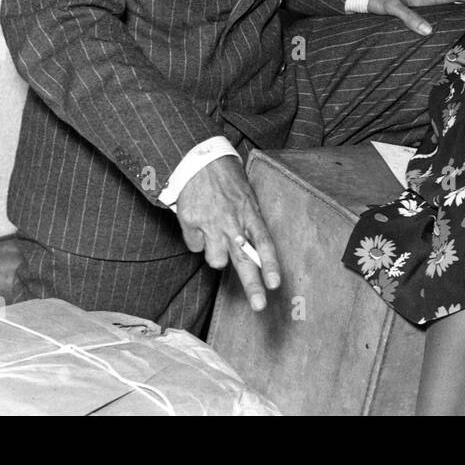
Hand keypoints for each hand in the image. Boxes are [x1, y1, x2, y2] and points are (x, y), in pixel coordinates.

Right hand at [175, 155, 279, 310]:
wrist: (198, 158)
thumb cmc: (226, 177)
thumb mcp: (246, 196)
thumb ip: (249, 222)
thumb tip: (250, 250)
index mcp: (249, 211)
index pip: (263, 242)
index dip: (269, 264)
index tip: (274, 284)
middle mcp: (230, 220)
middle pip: (243, 259)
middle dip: (252, 285)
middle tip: (259, 306)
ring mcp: (209, 223)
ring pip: (215, 260)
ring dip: (216, 254)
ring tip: (215, 234)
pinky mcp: (189, 222)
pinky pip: (195, 245)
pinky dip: (197, 239)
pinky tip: (199, 222)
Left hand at [367, 0, 464, 35]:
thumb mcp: (392, 8)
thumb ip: (409, 17)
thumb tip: (428, 30)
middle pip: (451, 0)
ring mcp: (416, 3)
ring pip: (442, 6)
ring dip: (455, 11)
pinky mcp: (409, 8)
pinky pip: (431, 12)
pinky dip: (441, 16)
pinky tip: (440, 26)